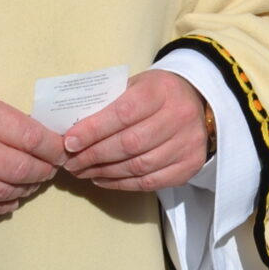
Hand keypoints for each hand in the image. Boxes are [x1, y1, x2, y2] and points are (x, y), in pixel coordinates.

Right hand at [0, 83, 63, 219]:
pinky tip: (9, 199)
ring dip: (25, 190)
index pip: (31, 136)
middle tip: (49, 169)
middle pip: (21, 169)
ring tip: (30, 183)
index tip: (62, 150)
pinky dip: (1, 206)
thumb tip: (39, 138)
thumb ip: (1, 118)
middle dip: (43, 171)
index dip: (53, 147)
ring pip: (4, 192)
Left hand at [58, 69, 211, 189]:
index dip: (94, 130)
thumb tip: (73, 131)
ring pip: (138, 166)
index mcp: (162, 90)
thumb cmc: (156, 93)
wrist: (198, 101)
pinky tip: (103, 179)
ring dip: (104, 172)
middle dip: (94, 155)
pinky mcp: (190, 165)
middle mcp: (179, 116)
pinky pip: (150, 182)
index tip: (70, 142)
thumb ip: (109, 103)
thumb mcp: (135, 86)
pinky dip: (121, 184)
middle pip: (130, 143)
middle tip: (71, 162)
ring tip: (83, 171)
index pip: (124, 113)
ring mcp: (188, 143)